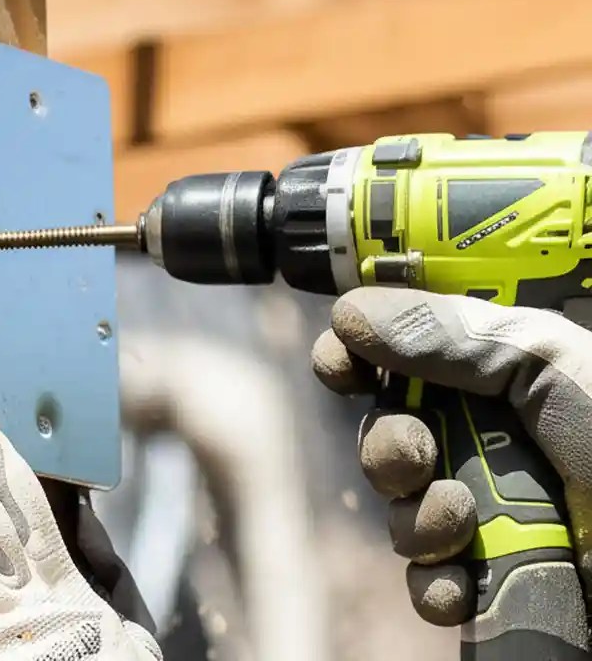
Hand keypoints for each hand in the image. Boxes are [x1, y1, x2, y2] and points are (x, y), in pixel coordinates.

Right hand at [310, 287, 591, 624]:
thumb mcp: (555, 366)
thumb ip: (453, 334)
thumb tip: (352, 313)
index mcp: (508, 373)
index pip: (407, 348)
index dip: (362, 354)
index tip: (341, 366)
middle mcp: (492, 436)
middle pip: (387, 428)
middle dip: (388, 445)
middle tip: (417, 455)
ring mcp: (492, 508)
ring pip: (398, 508)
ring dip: (416, 517)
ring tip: (461, 520)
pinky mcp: (492, 576)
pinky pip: (424, 578)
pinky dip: (435, 582)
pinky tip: (464, 580)